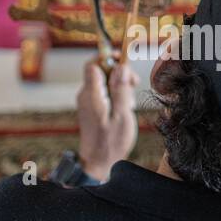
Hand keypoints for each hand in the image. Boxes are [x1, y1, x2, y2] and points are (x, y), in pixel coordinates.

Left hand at [76, 57, 138, 181]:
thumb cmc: (110, 143)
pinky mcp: (91, 108)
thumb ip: (121, 90)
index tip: (124, 61)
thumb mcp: (122, 116)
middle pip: (100, 70)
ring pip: (103, 81)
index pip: (93, 64)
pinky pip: (102, 92)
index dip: (108, 58)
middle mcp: (86, 95)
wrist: (97, 162)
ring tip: (130, 100)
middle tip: (134, 83)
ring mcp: (87, 102)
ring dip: (118, 84)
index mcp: (92, 95)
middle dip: (118, 72)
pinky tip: (124, 107)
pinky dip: (114, 94)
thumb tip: (121, 67)